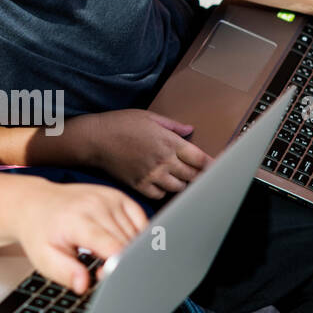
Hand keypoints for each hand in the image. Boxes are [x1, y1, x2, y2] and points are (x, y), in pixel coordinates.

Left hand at [9, 177, 146, 293]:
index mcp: (78, 220)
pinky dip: (136, 235)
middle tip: (101, 268)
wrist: (36, 203)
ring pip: (136, 232)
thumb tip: (84, 285)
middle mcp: (96, 205)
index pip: (112, 247)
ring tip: (103, 252)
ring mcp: (109, 197)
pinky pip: (140, 219)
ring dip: (129, 249)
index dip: (116, 267)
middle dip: (123, 261)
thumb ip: (65, 273)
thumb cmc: (41, 233)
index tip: (105, 276)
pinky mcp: (117, 195)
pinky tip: (120, 241)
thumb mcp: (44, 258)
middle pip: (128, 242)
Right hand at [80, 109, 210, 200]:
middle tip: (201, 174)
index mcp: (169, 142)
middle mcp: (163, 160)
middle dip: (199, 175)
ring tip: (179, 177)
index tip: (217, 167)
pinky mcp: (139, 184)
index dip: (212, 164)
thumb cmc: (121, 124)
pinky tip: (161, 183)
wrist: (95, 139)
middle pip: (193, 175)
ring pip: (178, 187)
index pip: (200, 158)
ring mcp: (151, 174)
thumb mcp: (149, 117)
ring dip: (182, 183)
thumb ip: (173, 125)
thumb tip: (190, 130)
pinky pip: (159, 195)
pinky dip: (163, 191)